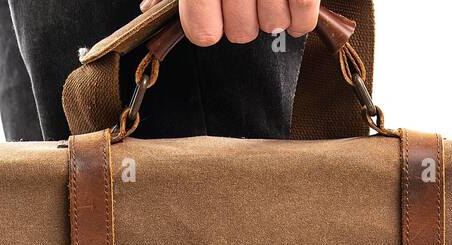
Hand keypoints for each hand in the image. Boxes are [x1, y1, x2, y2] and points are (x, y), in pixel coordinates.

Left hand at [140, 0, 320, 45]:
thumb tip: (149, 8)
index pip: (204, 33)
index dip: (208, 28)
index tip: (212, 15)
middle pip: (241, 33)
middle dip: (242, 19)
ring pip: (272, 26)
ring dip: (271, 14)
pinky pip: (302, 17)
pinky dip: (299, 18)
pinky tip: (290, 3)